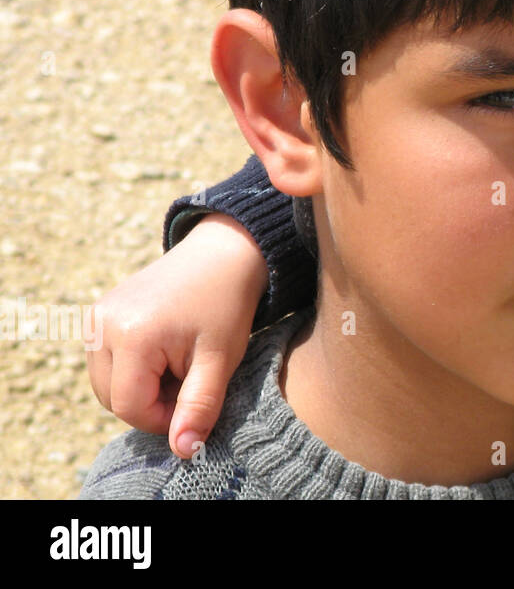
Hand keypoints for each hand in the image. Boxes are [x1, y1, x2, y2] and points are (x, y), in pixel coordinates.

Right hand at [86, 213, 268, 458]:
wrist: (223, 253)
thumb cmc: (227, 305)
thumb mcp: (220, 359)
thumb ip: (199, 406)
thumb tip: (184, 451)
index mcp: (131, 337)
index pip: (130, 408)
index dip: (163, 417)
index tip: (196, 398)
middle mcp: (103, 325)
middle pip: (113, 398)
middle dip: (151, 401)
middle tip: (191, 376)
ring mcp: (96, 316)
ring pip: (106, 382)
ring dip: (141, 385)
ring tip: (180, 360)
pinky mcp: (99, 312)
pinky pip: (106, 360)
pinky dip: (133, 367)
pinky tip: (165, 349)